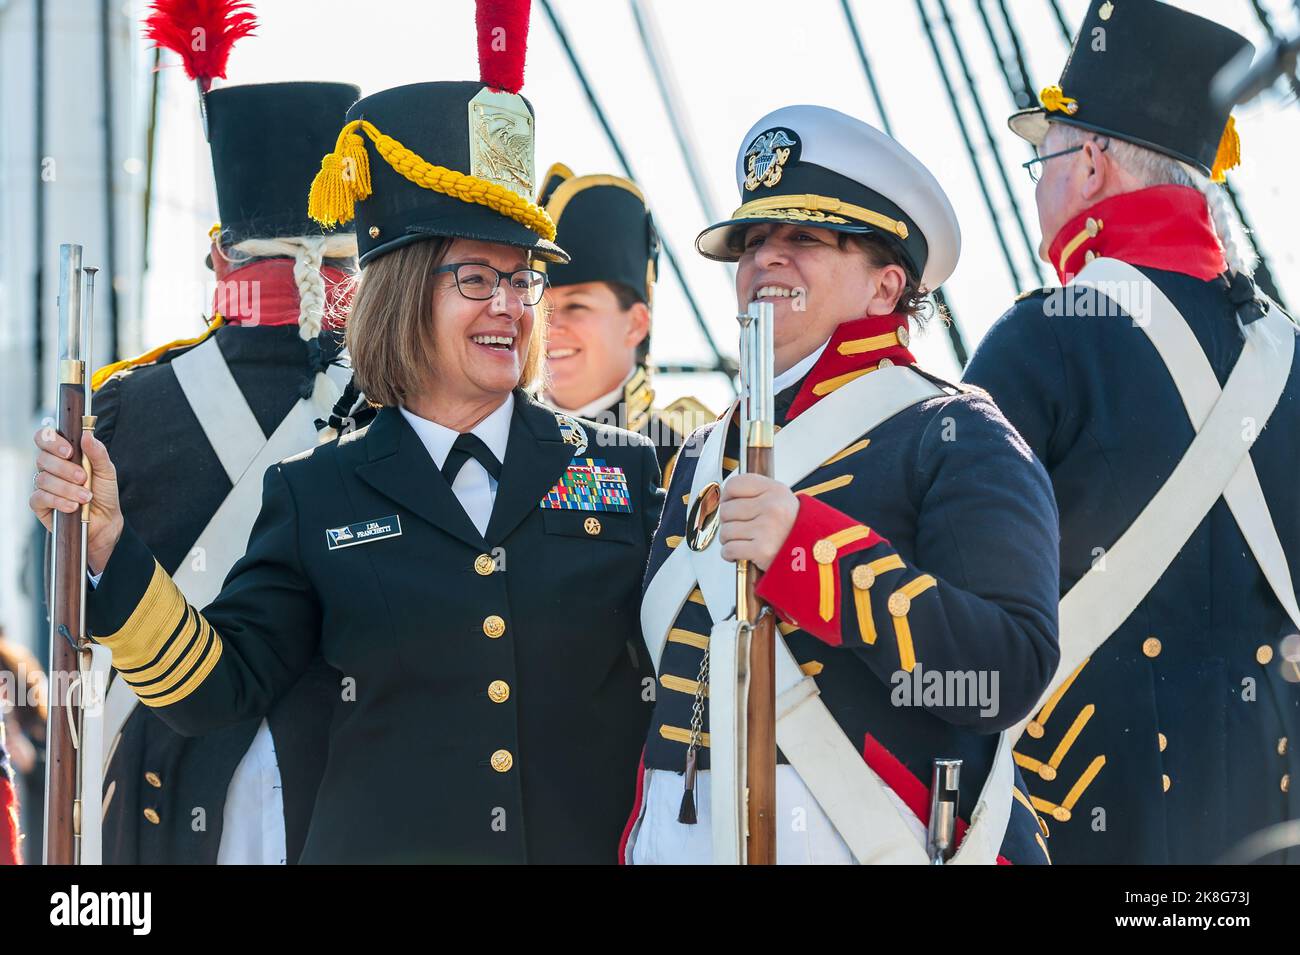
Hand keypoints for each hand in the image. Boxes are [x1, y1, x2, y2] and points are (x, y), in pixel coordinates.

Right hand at [30, 426, 122, 575]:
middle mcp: (50, 468)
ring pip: (43, 479)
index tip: (69, 451)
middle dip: (65, 468)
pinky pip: (39, 497)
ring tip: (86, 497)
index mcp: (64, 455)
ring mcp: (43, 486)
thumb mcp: (107, 471)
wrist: (106, 522)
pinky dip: (58, 501)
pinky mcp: (40, 504)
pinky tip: (73, 507)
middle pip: (43, 458)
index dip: (52, 441)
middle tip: (83, 478)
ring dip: (67, 488)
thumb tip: (87, 435)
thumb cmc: (104, 494)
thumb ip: (98, 453)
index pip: (45, 438)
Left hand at [718, 473, 798, 570]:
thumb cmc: (793, 530)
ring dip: (729, 540)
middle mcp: (772, 506)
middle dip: (728, 522)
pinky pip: (729, 549)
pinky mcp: (762, 550)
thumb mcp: (782, 501)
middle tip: (740, 529)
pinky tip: (741, 553)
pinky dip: (730, 554)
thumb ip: (756, 495)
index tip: (730, 505)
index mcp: (776, 490)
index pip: (734, 485)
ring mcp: (767, 528)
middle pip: (726, 509)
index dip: (727, 497)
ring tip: (743, 542)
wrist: (812, 557)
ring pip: (726, 531)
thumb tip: (724, 498)